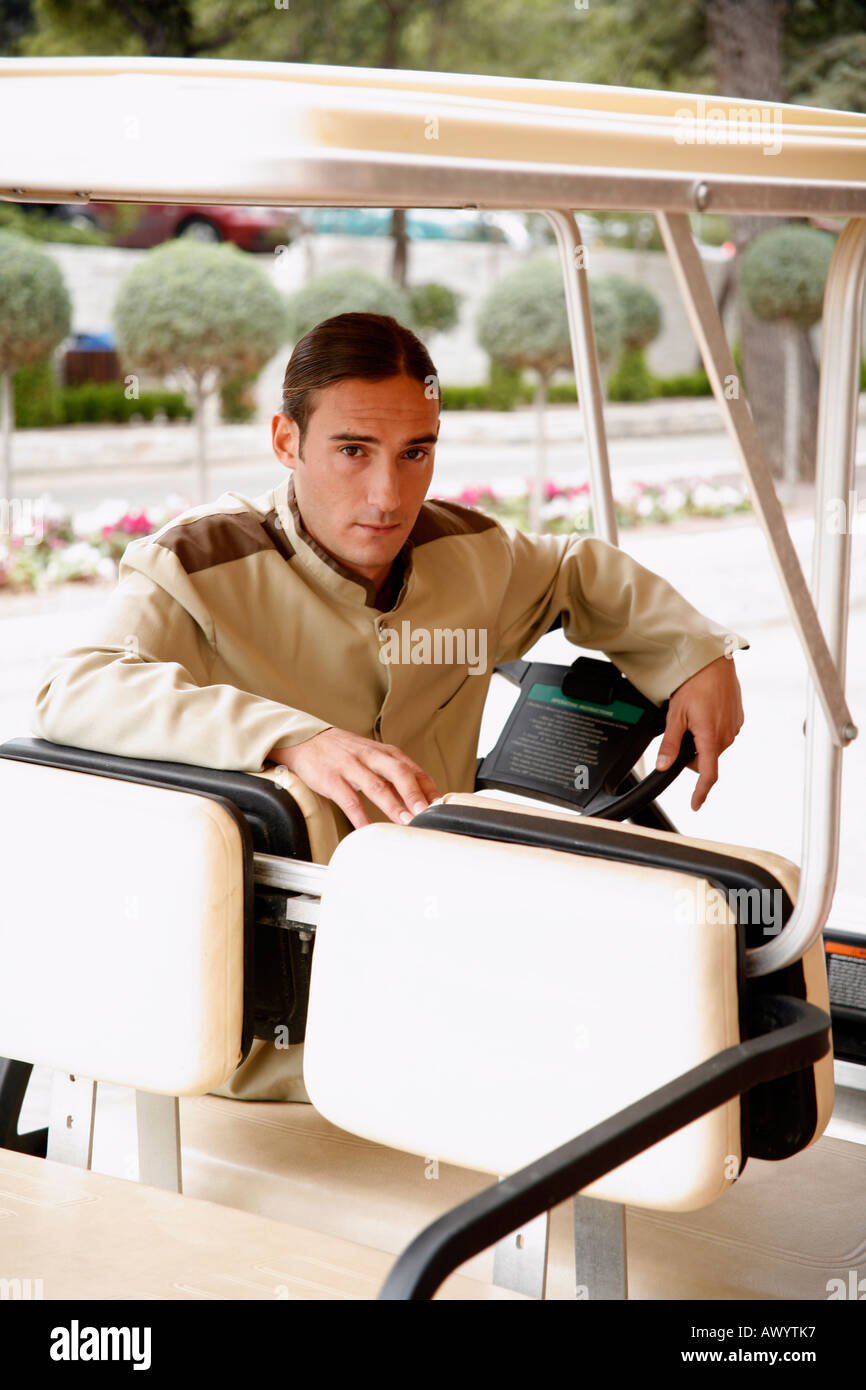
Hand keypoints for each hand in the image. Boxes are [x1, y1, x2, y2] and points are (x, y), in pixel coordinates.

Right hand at [268, 727, 440, 829]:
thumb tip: (421, 802)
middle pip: (399, 773)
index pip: (414, 770)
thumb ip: (395, 779)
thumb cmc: (345, 753)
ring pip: (376, 786)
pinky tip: (368, 830)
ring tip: (405, 822)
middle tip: (426, 813)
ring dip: (393, 805)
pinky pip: (348, 800)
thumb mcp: (374, 759)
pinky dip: (359, 817)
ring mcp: (351, 767)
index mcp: (386, 753)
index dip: (429, 789)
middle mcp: (371, 757)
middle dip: (415, 794)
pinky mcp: (332, 779)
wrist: (306, 740)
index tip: (441, 807)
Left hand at [655, 655, 743, 810]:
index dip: (700, 792)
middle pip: (705, 758)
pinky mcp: (738, 719)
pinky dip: (711, 730)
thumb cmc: (695, 684)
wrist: (714, 662)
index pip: (708, 774)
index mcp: (711, 738)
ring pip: (713, 746)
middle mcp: (727, 736)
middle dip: (691, 752)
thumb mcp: (675, 715)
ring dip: (702, 740)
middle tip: (681, 729)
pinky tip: (704, 711)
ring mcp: (734, 727)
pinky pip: (722, 733)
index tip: (695, 804)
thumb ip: (670, 743)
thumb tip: (663, 765)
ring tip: (693, 716)